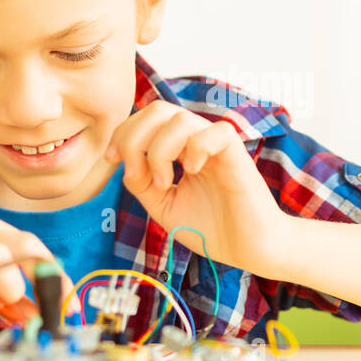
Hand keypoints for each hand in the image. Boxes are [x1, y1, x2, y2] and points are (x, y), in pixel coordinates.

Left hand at [104, 100, 290, 275]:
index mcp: (179, 149)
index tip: (111, 159)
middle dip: (134, 136)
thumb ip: (142, 184)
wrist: (248, 250)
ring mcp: (217, 147)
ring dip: (160, 150)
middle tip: (136, 171)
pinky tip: (191, 171)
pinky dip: (195, 149)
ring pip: (180, 119)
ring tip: (165, 182)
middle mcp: (196, 141)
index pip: (146, 120)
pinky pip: (216, 132)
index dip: (122, 133)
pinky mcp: (237, 156)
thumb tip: (126, 163)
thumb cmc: (212, 228)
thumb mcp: (164, 206)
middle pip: (158, 109)